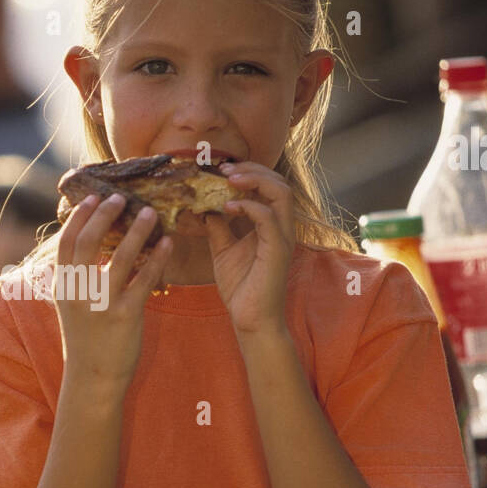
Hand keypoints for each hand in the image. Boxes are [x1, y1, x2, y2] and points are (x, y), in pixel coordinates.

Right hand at [52, 192, 171, 388]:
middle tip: (121, 198)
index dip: (80, 217)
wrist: (93, 379)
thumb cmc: (86, 340)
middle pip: (89, 241)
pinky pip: (145, 279)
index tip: (94, 198)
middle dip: (105, 215)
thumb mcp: (71, 306)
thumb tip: (89, 244)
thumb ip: (77, 277)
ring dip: (137, 230)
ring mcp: (102, 303)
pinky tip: (167, 243)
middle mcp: (78, 291)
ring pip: (121, 256)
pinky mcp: (125, 315)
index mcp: (63, 286)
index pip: (67, 242)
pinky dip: (158, 258)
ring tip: (150, 212)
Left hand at [203, 160, 295, 334]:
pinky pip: (268, 217)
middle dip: (252, 169)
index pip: (269, 185)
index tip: (221, 169)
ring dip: (254, 180)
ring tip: (229, 179)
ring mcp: (282, 237)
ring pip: (281, 192)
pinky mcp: (278, 250)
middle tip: (224, 168)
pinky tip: (228, 207)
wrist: (250, 319)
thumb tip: (204, 206)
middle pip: (279, 181)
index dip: (248, 171)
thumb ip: (218, 227)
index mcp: (271, 224)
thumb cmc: (241, 287)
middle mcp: (281, 227)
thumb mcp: (223, 250)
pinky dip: (249, 206)